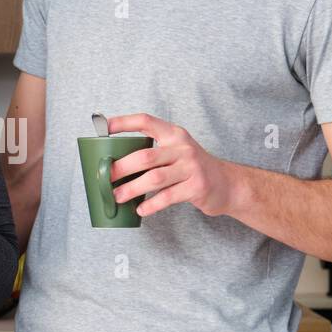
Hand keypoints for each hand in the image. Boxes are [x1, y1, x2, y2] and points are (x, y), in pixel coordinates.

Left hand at [107, 112, 237, 217]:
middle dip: (121, 168)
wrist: (227, 184)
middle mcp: (183, 148)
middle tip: (105, 178)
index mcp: (174, 134)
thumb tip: (115, 166)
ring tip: (117, 197)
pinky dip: (151, 205)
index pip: (146, 121)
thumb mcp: (176, 152)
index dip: (124, 122)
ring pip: (154, 178)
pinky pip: (167, 197)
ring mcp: (191, 167)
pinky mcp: (196, 187)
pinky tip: (141, 210)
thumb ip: (153, 153)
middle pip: (145, 156)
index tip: (104, 127)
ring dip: (132, 189)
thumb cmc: (193, 169)